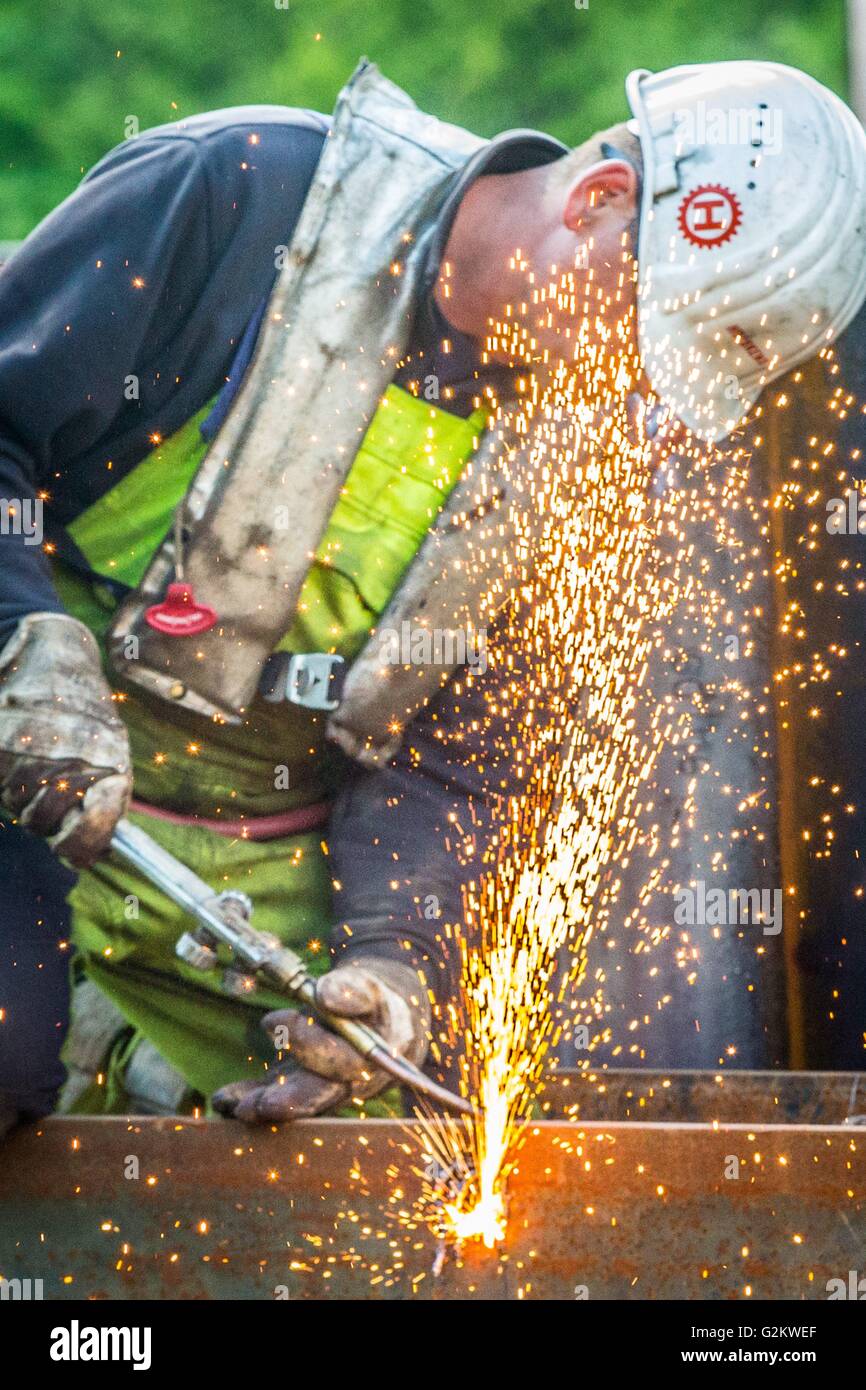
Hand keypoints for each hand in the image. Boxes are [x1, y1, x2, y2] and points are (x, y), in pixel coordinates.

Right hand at [0, 613, 130, 866]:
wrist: (56, 654)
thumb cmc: (85, 709)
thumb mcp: (112, 747)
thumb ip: (108, 798)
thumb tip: (99, 850)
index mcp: (109, 762)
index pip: (95, 827)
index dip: (81, 846)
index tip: (75, 852)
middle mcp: (71, 757)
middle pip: (44, 823)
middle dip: (45, 816)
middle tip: (49, 791)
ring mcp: (32, 749)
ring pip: (17, 804)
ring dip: (22, 793)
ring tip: (33, 761)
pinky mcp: (0, 742)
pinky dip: (3, 773)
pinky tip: (15, 753)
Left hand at [212, 956, 430, 1122]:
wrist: (375, 1023)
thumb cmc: (372, 1005)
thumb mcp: (369, 991)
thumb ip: (352, 991)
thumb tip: (326, 996)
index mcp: (369, 1060)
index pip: (343, 1062)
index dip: (310, 1046)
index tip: (271, 1020)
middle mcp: (344, 1083)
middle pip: (318, 1095)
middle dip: (290, 1101)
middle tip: (265, 1104)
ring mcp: (316, 1088)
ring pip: (291, 1101)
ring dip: (264, 1105)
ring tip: (237, 1108)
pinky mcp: (294, 1086)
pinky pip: (271, 1095)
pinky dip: (247, 1098)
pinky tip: (223, 1100)